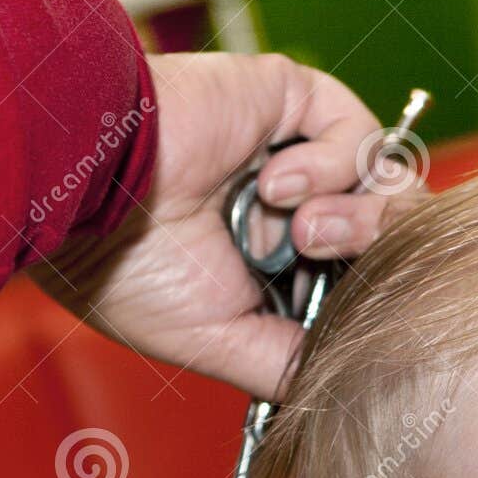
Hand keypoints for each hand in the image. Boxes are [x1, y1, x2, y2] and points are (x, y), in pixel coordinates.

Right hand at [29, 53, 425, 399]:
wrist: (86, 198)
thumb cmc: (125, 270)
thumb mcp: (219, 343)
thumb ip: (286, 361)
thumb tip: (344, 378)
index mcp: (279, 259)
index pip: (367, 273)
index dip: (378, 294)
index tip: (356, 318)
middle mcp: (296, 204)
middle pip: (391, 227)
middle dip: (379, 254)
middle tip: (327, 263)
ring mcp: (296, 150)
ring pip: (386, 182)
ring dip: (357, 215)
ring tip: (302, 232)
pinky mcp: (292, 99)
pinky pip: (356, 130)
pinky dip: (331, 163)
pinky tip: (274, 183)